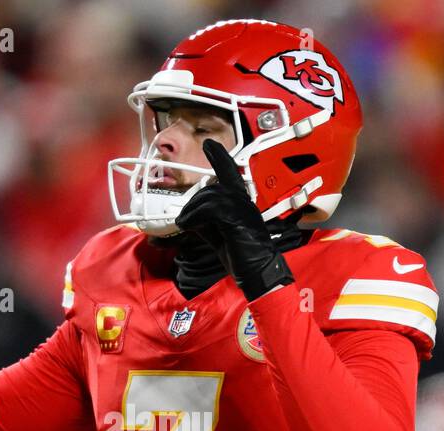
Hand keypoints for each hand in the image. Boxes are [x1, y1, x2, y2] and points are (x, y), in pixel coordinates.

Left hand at [173, 140, 293, 301]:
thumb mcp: (219, 234)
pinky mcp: (237, 219)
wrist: (259, 273)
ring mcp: (242, 209)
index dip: (219, 157)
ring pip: (209, 197)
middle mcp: (244, 201)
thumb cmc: (242, 256)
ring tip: (184, 225)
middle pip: (212, 189)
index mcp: (242, 202)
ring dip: (191, 211)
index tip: (209, 144)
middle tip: (184, 220)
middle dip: (193, 203)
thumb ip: (206, 222)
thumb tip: (188, 216)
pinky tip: (188, 227)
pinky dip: (194, 217)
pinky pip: (210, 209)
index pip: (229, 173)